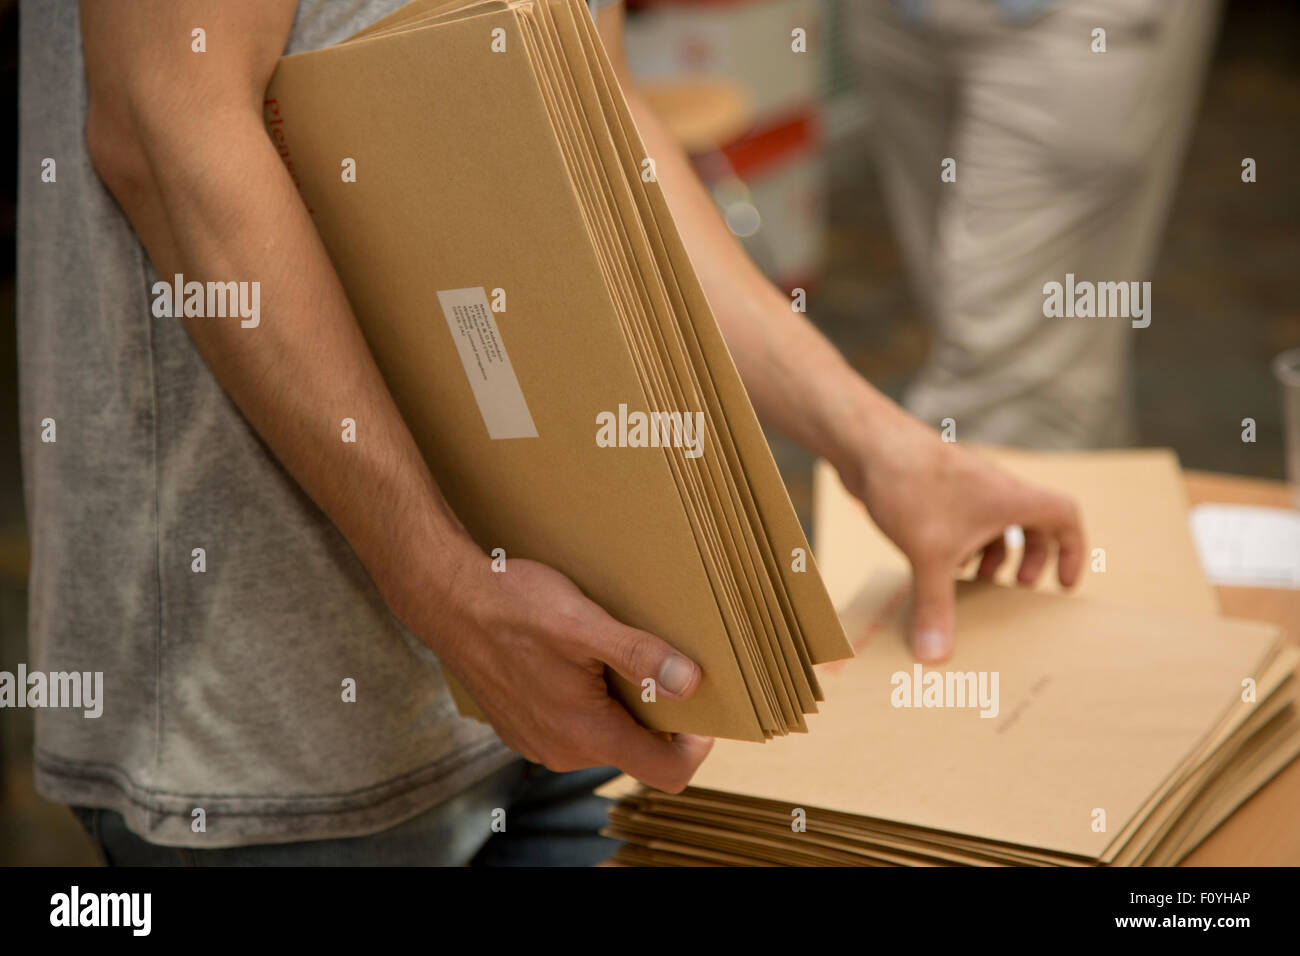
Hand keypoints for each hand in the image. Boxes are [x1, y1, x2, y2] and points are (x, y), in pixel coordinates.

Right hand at [411, 548, 713, 792]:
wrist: (444, 599)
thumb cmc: (510, 605)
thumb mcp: (583, 623)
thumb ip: (639, 655)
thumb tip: (691, 683)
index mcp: (584, 732)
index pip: (665, 772)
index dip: (696, 745)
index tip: (703, 707)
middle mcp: (562, 750)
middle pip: (637, 752)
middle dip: (659, 716)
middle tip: (662, 662)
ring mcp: (539, 741)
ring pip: (604, 737)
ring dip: (621, 704)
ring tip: (614, 653)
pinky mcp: (523, 725)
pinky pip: (574, 725)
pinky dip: (589, 699)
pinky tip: (578, 659)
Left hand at [838, 412, 1084, 662]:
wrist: (867, 443)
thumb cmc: (911, 486)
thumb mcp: (929, 555)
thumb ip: (935, 606)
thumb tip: (934, 656)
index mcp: (1010, 498)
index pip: (1065, 516)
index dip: (1072, 551)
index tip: (1062, 584)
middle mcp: (992, 490)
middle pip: (1032, 523)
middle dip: (1030, 558)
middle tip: (1018, 588)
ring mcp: (962, 488)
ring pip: (991, 523)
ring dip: (990, 553)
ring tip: (974, 583)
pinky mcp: (934, 489)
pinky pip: (960, 520)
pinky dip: (958, 543)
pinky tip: (934, 565)